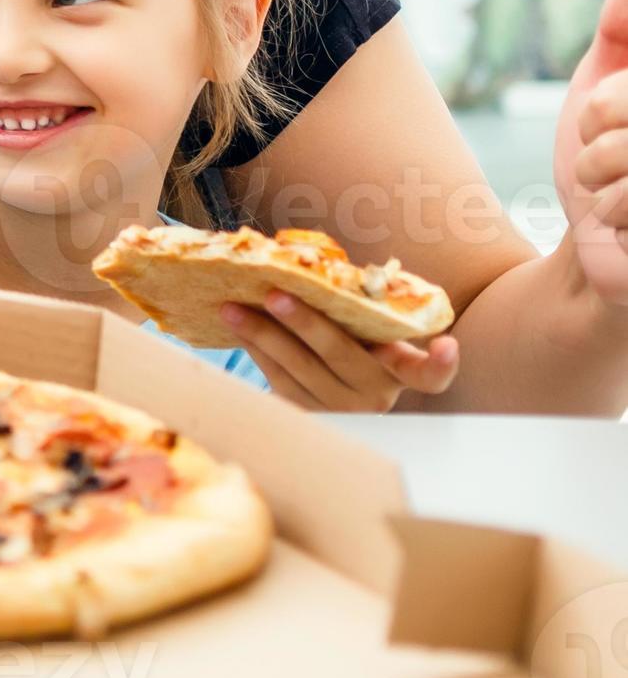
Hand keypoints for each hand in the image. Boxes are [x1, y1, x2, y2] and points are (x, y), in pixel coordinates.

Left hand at [222, 290, 459, 411]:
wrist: (329, 385)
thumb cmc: (351, 338)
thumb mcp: (361, 326)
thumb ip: (352, 306)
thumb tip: (304, 261)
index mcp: (400, 369)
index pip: (430, 375)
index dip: (441, 363)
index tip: (446, 345)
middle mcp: (376, 395)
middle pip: (342, 357)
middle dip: (305, 324)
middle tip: (274, 295)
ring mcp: (340, 409)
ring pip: (299, 369)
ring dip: (262, 334)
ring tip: (232, 306)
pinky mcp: (306, 415)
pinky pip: (277, 380)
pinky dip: (256, 349)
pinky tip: (236, 325)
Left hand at [554, 0, 627, 307]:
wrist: (599, 253)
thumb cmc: (607, 161)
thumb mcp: (608, 80)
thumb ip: (623, 26)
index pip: (622, 77)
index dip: (610, 102)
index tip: (605, 124)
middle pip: (622, 102)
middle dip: (601, 126)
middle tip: (605, 156)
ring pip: (625, 153)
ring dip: (600, 175)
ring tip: (617, 193)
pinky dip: (612, 214)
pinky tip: (627, 228)